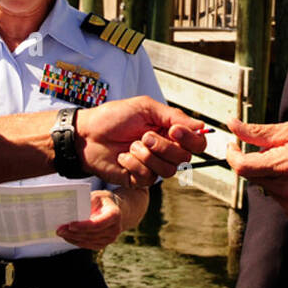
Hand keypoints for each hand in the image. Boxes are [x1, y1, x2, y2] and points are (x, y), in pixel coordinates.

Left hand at [56, 190, 121, 250]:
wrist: (114, 210)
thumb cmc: (102, 201)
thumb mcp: (96, 196)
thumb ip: (86, 202)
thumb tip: (71, 209)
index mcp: (114, 215)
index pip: (98, 224)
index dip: (83, 226)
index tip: (70, 225)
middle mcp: (115, 229)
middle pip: (91, 234)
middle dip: (74, 233)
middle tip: (60, 230)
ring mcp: (110, 239)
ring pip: (88, 241)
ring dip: (73, 238)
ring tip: (61, 233)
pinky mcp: (103, 244)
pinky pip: (88, 245)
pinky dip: (76, 242)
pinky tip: (67, 237)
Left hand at [77, 96, 207, 186]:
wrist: (87, 134)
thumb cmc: (114, 117)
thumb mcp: (145, 108)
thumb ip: (173, 115)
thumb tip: (200, 125)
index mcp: (169, 132)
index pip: (196, 143)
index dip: (191, 139)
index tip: (175, 130)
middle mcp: (165, 151)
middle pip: (184, 158)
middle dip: (164, 147)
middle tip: (144, 136)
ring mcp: (152, 166)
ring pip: (168, 171)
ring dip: (147, 156)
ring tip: (131, 145)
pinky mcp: (138, 179)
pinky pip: (148, 178)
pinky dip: (134, 165)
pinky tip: (122, 157)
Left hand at [226, 120, 287, 218]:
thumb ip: (259, 132)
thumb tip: (234, 125)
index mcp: (284, 165)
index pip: (243, 166)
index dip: (233, 155)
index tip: (234, 145)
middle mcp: (286, 188)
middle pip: (250, 175)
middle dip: (254, 160)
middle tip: (274, 148)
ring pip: (261, 184)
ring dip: (266, 172)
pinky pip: (273, 195)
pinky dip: (276, 183)